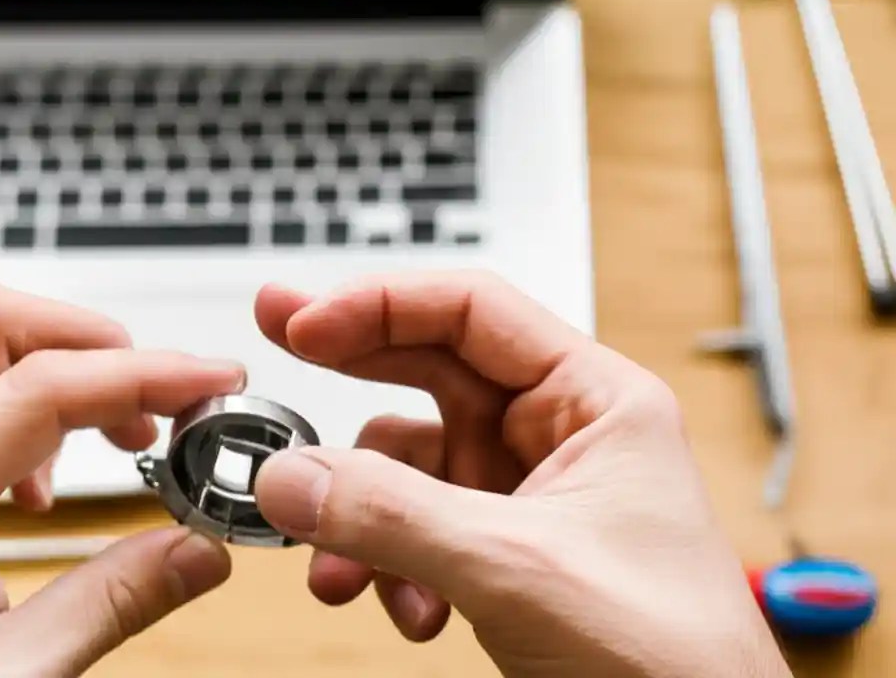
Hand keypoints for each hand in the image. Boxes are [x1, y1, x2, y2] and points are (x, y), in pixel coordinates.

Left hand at [0, 283, 244, 677]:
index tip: (209, 380)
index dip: (140, 372)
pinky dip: (26, 412)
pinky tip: (52, 483)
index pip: (40, 385)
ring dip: (63, 372)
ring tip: (125, 437)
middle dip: (92, 341)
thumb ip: (114, 603)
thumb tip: (198, 549)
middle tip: (164, 396)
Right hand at [252, 272, 790, 677]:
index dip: (379, 307)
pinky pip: (411, 531)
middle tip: (277, 343)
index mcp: (594, 401)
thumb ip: (393, 517)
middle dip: (348, 374)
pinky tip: (403, 609)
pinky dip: (386, 566)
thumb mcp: (518, 569)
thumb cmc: (673, 658)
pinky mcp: (498, 553)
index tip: (303, 324)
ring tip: (338, 567)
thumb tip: (289, 478)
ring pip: (407, 466)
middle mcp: (555, 436)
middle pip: (427, 373)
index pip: (471, 312)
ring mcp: (523, 496)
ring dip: (358, 512)